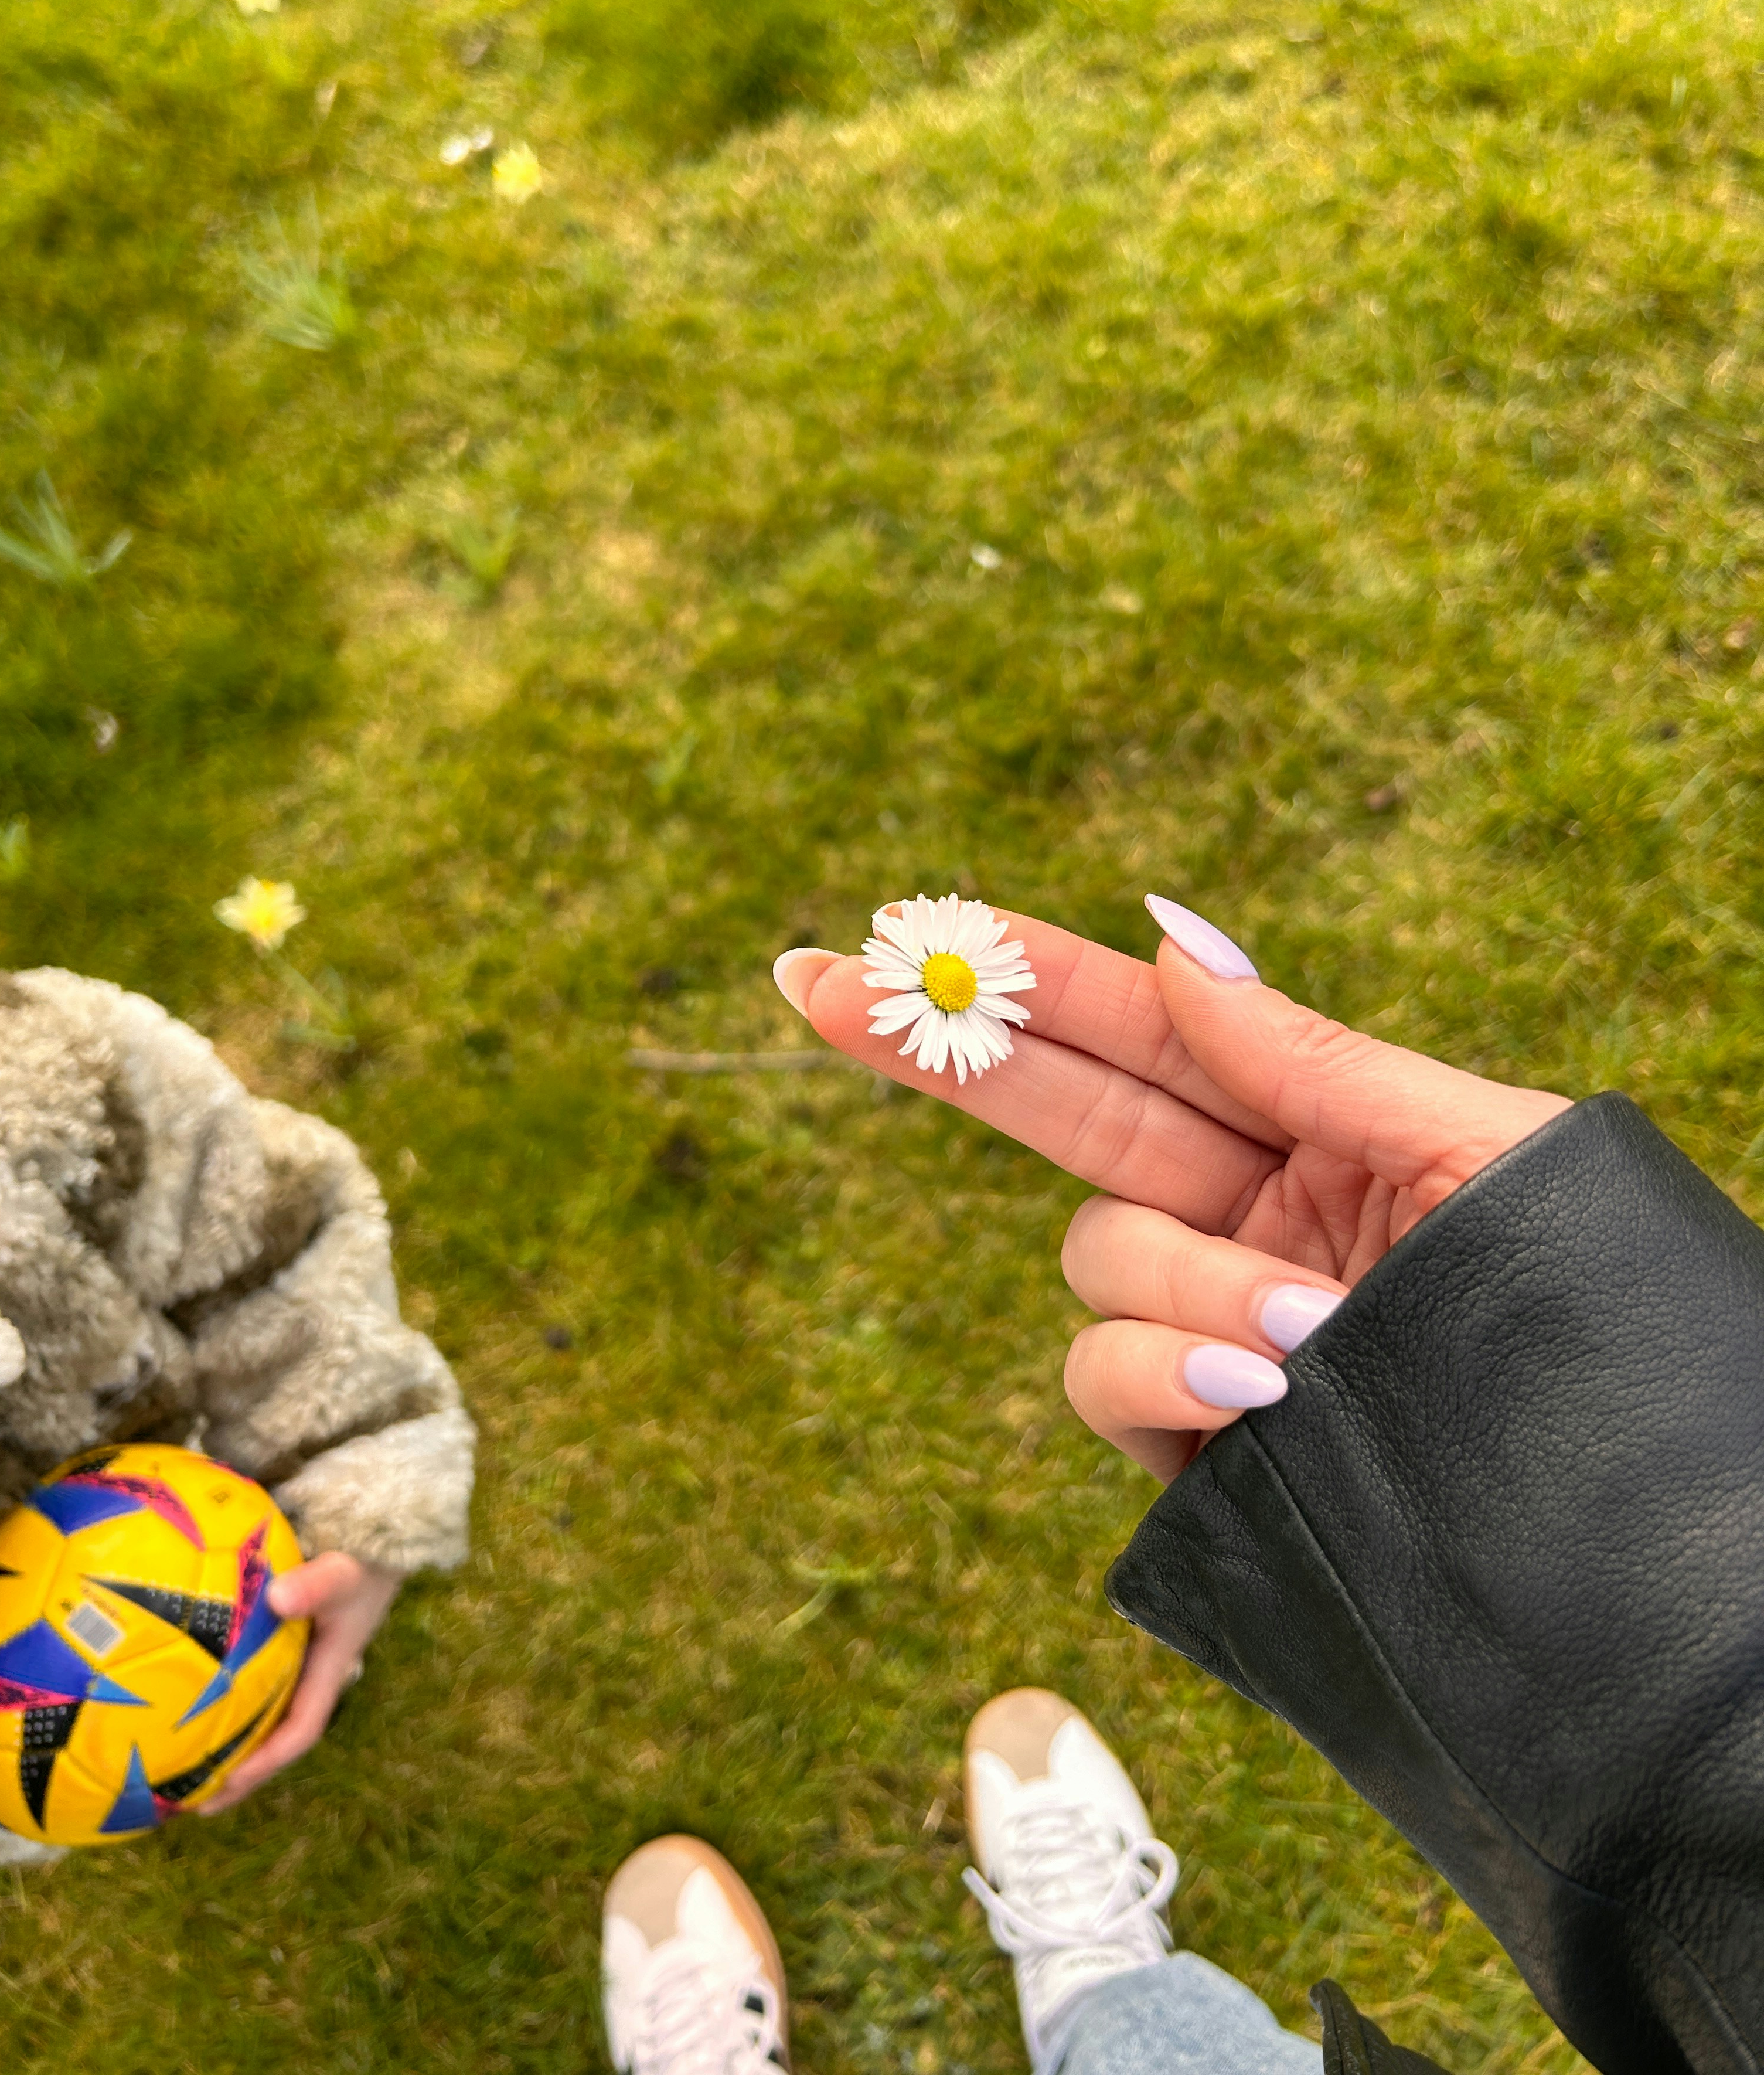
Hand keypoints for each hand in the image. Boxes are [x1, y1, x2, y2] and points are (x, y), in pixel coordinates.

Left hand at [197, 1552, 398, 1811]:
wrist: (377, 1544)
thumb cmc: (361, 1564)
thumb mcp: (343, 1573)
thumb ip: (316, 1584)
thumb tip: (277, 1598)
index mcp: (326, 1673)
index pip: (298, 1731)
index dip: (265, 1762)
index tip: (225, 1784)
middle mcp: (310, 1679)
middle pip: (275, 1739)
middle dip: (239, 1774)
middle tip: (191, 1802)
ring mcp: (297, 1666)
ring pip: (262, 1717)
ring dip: (230, 1745)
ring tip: (182, 1768)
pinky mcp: (283, 1647)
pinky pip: (251, 1687)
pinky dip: (223, 1703)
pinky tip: (188, 1703)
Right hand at [775, 902, 1567, 1481]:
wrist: (1629, 1522)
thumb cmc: (1585, 1311)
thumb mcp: (1477, 1155)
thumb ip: (1311, 1059)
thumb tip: (1174, 940)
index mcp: (1319, 1131)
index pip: (1145, 1032)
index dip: (1028, 977)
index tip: (913, 924)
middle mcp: (1250, 1222)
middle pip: (1064, 1114)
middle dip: (948, 1048)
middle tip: (818, 983)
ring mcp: (1212, 1336)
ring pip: (1093, 1260)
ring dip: (1179, 1283)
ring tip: (1307, 1336)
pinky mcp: (1195, 1451)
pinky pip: (1107, 1381)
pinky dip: (1158, 1375)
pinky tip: (1252, 1396)